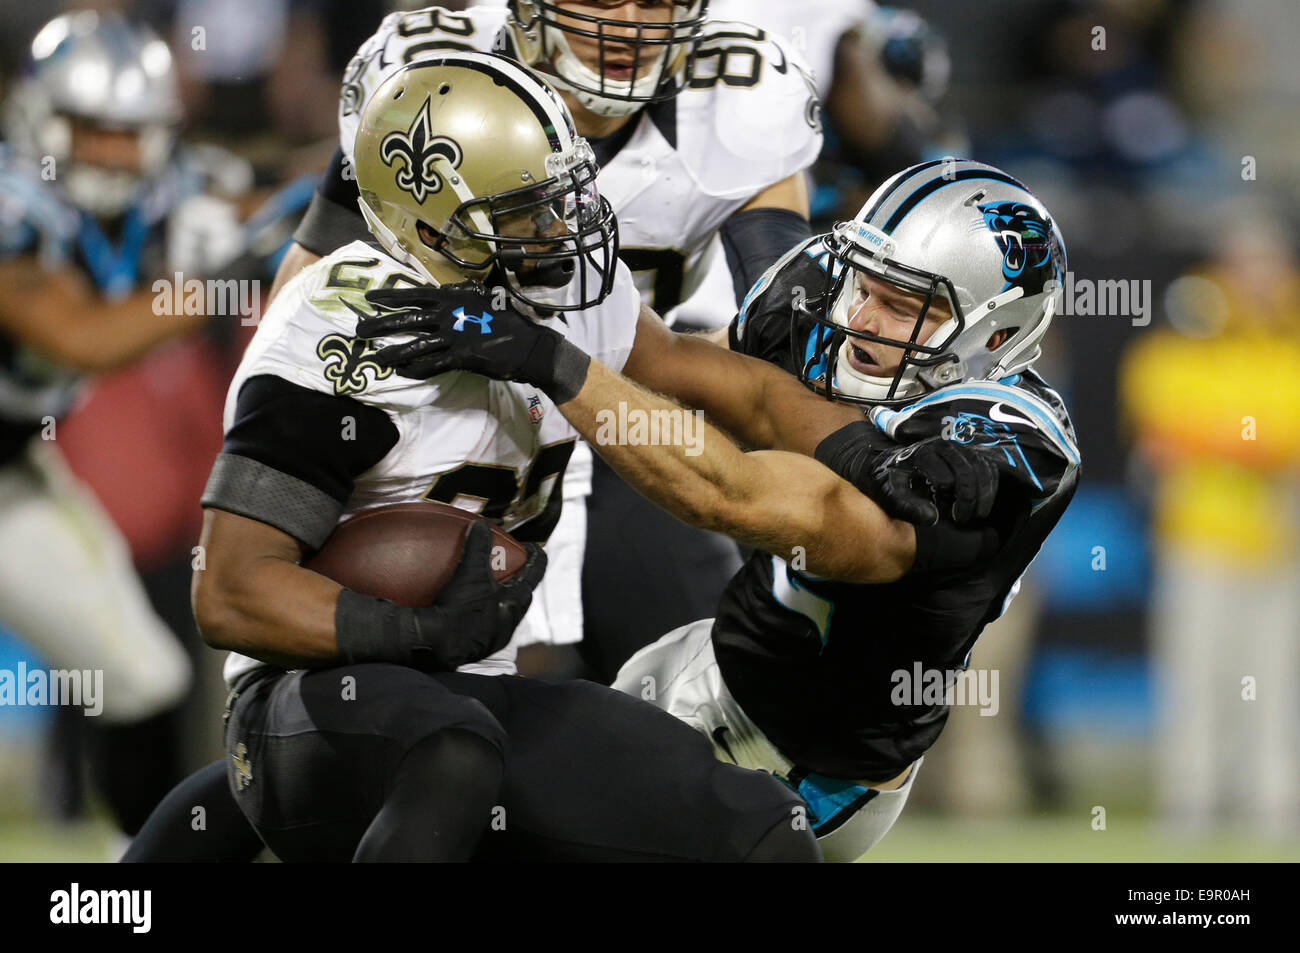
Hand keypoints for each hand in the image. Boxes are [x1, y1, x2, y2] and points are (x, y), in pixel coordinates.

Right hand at [335, 520, 546, 670]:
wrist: (436, 646)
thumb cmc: (458, 609)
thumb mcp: (471, 572)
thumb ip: (479, 547)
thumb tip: (481, 525)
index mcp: (514, 603)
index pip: (534, 575)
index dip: (536, 558)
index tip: (534, 547)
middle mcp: (509, 623)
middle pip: (521, 596)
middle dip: (518, 580)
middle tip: (510, 567)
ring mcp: (494, 638)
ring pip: (504, 613)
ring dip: (500, 599)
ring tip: (488, 587)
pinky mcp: (477, 648)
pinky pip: (485, 626)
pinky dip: (481, 614)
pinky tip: (467, 609)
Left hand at [356, 284, 589, 402]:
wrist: (530, 344)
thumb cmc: (510, 320)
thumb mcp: (485, 299)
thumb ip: (464, 296)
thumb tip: (450, 292)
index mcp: (453, 298)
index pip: (414, 295)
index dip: (391, 297)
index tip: (371, 297)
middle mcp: (449, 315)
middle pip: (406, 319)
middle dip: (380, 324)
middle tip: (359, 329)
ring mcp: (453, 337)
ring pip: (414, 345)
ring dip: (392, 352)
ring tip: (374, 358)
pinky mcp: (460, 358)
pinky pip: (431, 365)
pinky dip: (415, 369)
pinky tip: (402, 372)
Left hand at [871, 437, 999, 524]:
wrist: (891, 463)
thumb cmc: (889, 480)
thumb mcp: (889, 493)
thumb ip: (906, 506)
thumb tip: (933, 519)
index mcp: (921, 454)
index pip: (945, 480)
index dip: (946, 501)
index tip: (945, 516)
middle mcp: (941, 446)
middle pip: (966, 472)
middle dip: (968, 500)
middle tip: (962, 520)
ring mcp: (957, 447)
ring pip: (981, 468)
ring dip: (983, 495)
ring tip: (976, 516)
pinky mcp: (968, 453)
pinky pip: (988, 468)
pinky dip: (990, 487)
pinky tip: (982, 506)